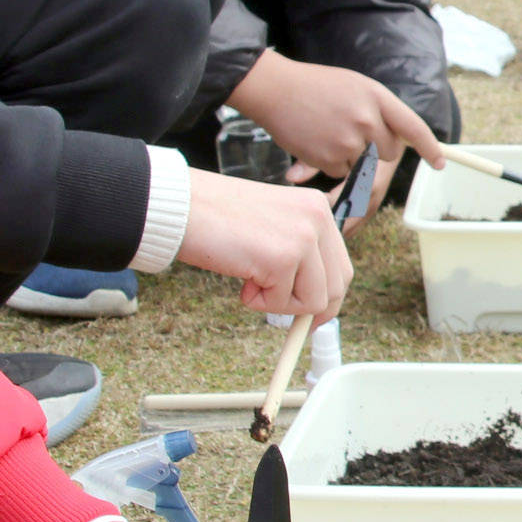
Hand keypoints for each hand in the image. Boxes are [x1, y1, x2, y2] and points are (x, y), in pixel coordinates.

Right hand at [178, 167, 351, 316]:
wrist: (181, 206)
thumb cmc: (216, 217)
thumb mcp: (272, 226)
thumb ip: (298, 252)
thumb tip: (315, 300)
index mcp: (317, 207)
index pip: (340, 264)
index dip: (327, 295)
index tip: (311, 314)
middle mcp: (318, 218)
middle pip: (337, 286)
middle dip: (310, 309)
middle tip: (282, 315)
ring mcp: (303, 238)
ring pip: (314, 301)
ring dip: (279, 303)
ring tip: (249, 282)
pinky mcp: (283, 258)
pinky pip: (283, 303)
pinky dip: (259, 302)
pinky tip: (241, 279)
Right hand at [228, 50, 446, 182]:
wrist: (276, 89)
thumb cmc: (315, 86)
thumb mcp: (355, 87)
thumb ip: (379, 111)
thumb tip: (398, 142)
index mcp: (377, 97)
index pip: (413, 127)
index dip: (429, 148)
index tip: (439, 163)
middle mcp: (368, 120)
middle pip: (390, 152)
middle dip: (377, 149)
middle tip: (352, 132)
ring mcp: (349, 141)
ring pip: (364, 164)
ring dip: (350, 156)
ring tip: (328, 130)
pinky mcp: (330, 159)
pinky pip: (341, 172)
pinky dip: (330, 163)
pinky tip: (316, 141)